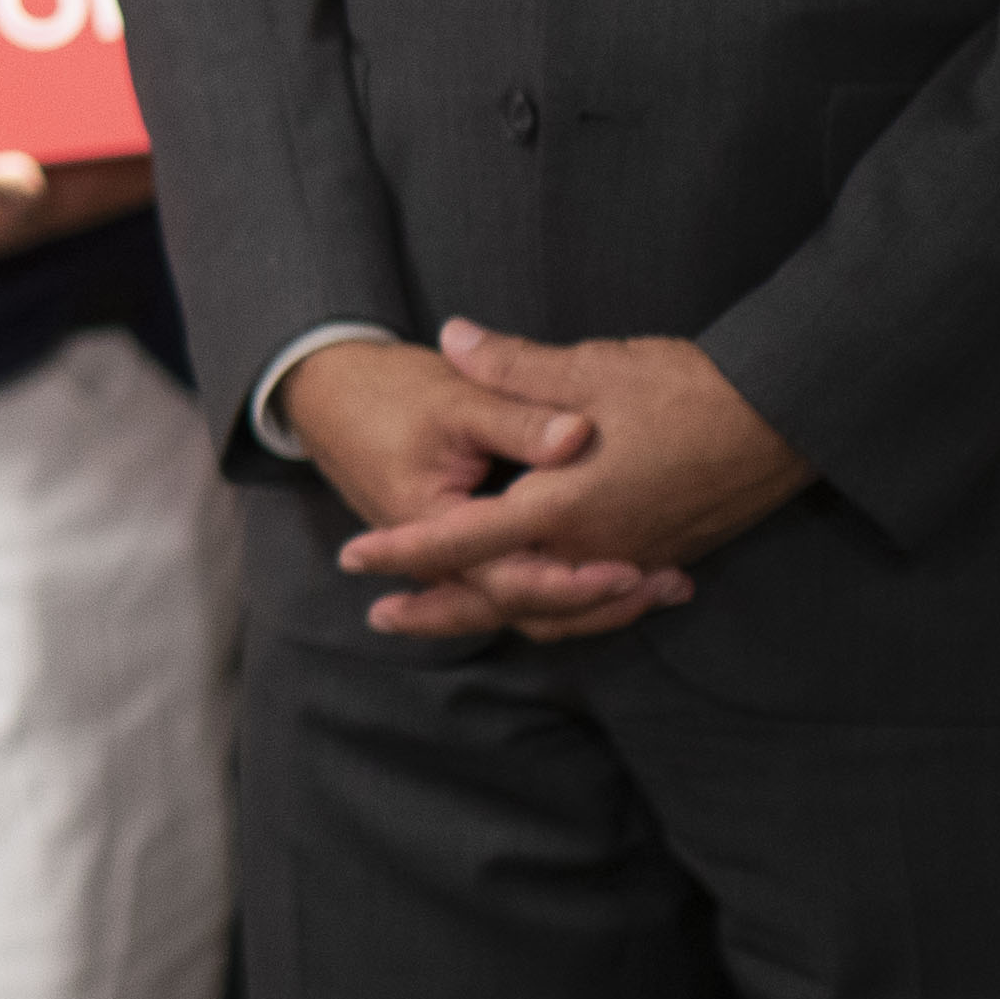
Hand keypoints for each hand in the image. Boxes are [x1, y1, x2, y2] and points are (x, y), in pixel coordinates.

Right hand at [278, 334, 681, 644]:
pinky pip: (526, 582)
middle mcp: (447, 558)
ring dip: (597, 601)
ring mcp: (457, 557)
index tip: (631, 568)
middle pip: (530, 607)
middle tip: (669, 584)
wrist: (330, 391)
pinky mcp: (471, 546)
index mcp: (437, 526)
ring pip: (531, 605)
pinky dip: (575, 582)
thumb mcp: (454, 401)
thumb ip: (518, 419)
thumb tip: (578, 433)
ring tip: (667, 582)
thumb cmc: (387, 393)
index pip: (512, 579)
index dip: (575, 580)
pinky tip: (629, 564)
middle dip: (604, 604)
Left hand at [328, 323, 812, 641]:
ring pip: (552, 609)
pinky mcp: (664, 554)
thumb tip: (451, 337)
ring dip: (499, 612)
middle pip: (501, 597)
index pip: (462, 542)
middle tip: (383, 618)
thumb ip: (512, 366)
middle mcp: (593, 547)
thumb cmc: (687, 389)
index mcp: (562, 506)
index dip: (403, 553)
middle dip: (439, 610)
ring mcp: (632, 556)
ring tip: (455, 613)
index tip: (353, 559)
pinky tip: (545, 593)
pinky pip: (596, 599)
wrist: (787, 418)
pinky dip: (560, 607)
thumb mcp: (589, 368)